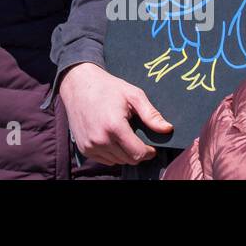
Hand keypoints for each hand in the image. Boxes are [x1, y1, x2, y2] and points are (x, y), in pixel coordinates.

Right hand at [58, 62, 172, 166]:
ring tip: (123, 135)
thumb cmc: (108, 88)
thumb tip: (168, 129)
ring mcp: (90, 145)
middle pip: (129, 159)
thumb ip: (151, 114)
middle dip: (137, 152)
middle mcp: (100, 139)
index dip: (149, 152)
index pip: (138, 153)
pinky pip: (105, 160)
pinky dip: (112, 154)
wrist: (78, 84)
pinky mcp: (84, 148)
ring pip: (117, 161)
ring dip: (124, 153)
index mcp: (114, 126)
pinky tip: (111, 138)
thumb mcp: (133, 95)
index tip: (151, 146)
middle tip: (137, 138)